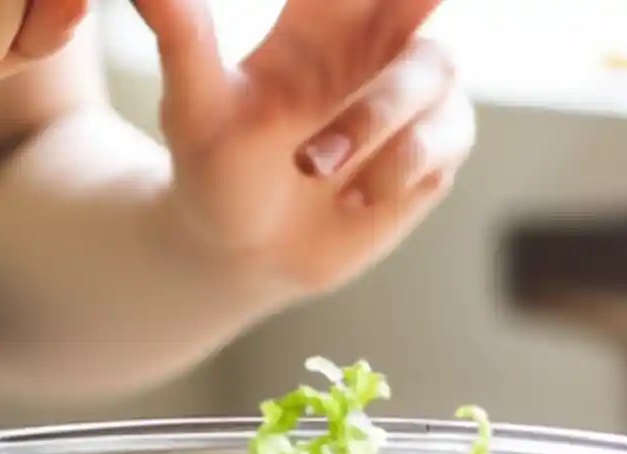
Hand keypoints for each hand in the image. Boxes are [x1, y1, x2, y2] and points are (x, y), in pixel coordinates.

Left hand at [135, 0, 473, 296]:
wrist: (244, 256)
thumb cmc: (214, 168)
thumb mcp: (195, 108)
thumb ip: (183, 38)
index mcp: (317, 17)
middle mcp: (373, 45)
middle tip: (413, 3)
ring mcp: (409, 96)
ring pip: (433, 66)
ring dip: (376, 114)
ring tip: (311, 167)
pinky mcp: (433, 150)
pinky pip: (443, 137)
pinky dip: (399, 164)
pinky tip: (351, 199)